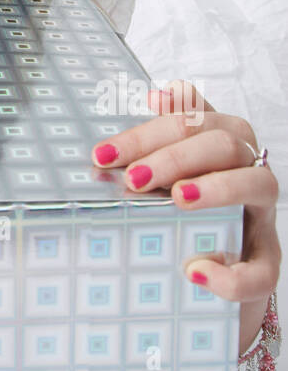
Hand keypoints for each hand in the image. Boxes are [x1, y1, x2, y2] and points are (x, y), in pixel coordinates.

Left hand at [91, 79, 280, 355]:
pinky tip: (197, 271)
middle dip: (175, 157)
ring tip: (178, 198)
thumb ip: (168, 135)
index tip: (103, 155)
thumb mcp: (177, 170)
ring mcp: (261, 214)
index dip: (147, 134)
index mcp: (224, 141)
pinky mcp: (267, 261)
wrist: (219, 269)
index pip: (189, 121)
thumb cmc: (193, 208)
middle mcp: (248, 168)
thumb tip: (156, 95)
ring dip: (216, 188)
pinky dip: (231, 274)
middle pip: (222, 143)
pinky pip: (262, 269)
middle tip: (135, 178)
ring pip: (256, 183)